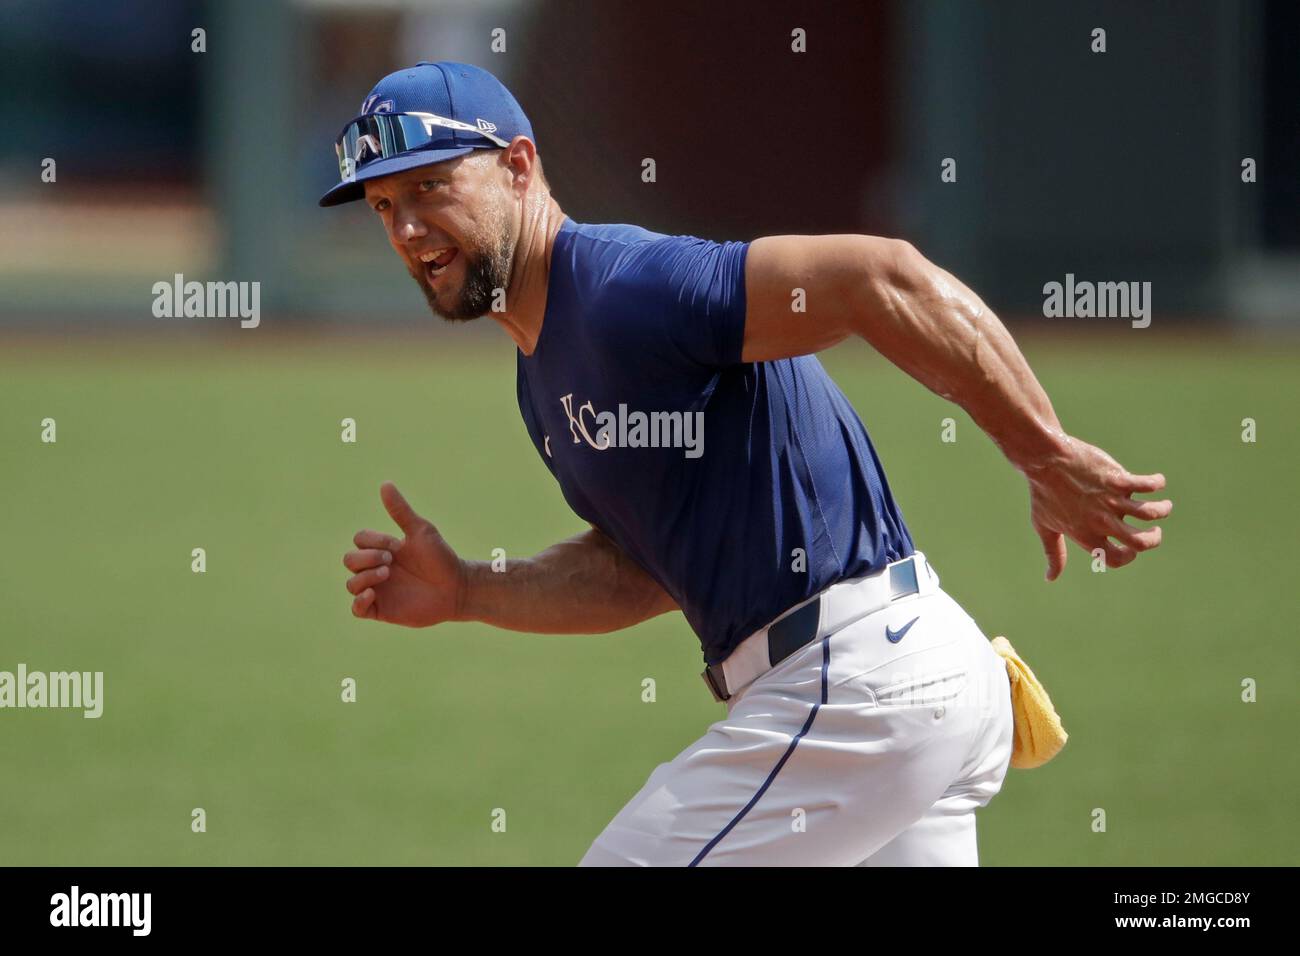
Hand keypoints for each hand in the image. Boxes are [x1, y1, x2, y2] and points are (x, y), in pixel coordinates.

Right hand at [343, 481, 466, 625]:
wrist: (457, 588)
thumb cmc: (440, 558)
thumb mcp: (421, 531)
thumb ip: (400, 511)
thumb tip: (385, 483)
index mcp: (383, 549)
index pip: (359, 540)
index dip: (373, 541)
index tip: (397, 545)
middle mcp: (376, 569)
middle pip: (350, 559)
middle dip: (366, 557)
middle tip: (391, 560)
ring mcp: (378, 590)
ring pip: (351, 583)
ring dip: (364, 577)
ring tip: (387, 574)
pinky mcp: (382, 610)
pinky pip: (356, 610)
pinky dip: (359, 602)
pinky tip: (373, 594)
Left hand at [1023, 437, 1171, 580]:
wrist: (1044, 461)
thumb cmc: (1043, 494)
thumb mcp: (1044, 527)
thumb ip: (1054, 554)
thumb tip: (1050, 578)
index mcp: (1087, 535)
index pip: (1115, 559)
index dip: (1128, 557)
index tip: (1132, 549)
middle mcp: (1102, 522)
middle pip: (1140, 541)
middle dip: (1154, 539)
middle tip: (1155, 532)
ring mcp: (1111, 500)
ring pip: (1150, 512)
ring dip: (1163, 510)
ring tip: (1165, 506)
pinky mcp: (1117, 479)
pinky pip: (1147, 485)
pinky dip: (1158, 484)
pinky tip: (1158, 482)